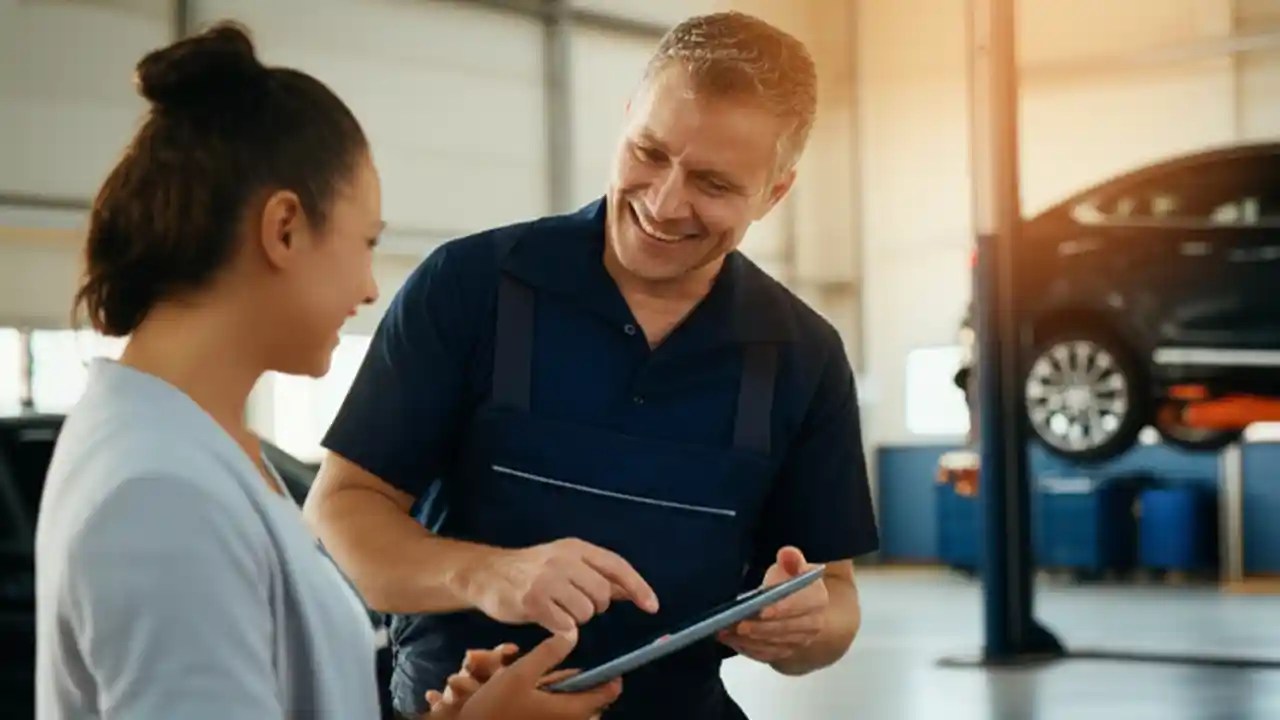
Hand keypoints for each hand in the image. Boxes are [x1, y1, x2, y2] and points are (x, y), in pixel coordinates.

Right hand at [426, 631, 621, 719]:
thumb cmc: (496, 707)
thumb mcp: (520, 673)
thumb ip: (548, 653)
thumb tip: (572, 634)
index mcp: (571, 711)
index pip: (608, 694)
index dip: (611, 675)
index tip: (607, 662)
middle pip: (594, 703)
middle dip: (585, 686)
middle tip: (562, 672)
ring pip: (576, 709)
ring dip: (568, 694)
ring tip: (544, 683)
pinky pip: (562, 715)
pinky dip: (557, 703)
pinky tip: (535, 695)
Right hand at [464, 538, 658, 633]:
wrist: (486, 573)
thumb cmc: (531, 570)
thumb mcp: (565, 562)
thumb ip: (597, 574)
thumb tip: (632, 591)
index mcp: (576, 548)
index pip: (616, 566)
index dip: (638, 587)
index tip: (652, 607)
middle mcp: (564, 560)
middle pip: (603, 595)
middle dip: (595, 606)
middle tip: (574, 604)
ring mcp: (547, 580)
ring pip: (586, 613)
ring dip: (576, 619)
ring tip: (558, 610)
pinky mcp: (532, 601)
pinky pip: (565, 627)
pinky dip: (562, 631)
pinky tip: (549, 621)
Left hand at [717, 546, 828, 664]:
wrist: (797, 602)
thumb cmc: (790, 581)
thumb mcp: (791, 565)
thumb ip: (791, 559)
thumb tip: (787, 554)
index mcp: (817, 600)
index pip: (798, 606)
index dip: (780, 609)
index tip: (760, 610)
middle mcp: (812, 625)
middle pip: (783, 629)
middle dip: (758, 628)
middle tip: (736, 624)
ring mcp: (798, 642)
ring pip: (772, 644)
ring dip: (747, 640)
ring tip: (725, 631)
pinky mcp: (784, 653)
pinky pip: (764, 655)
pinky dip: (746, 649)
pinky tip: (729, 639)